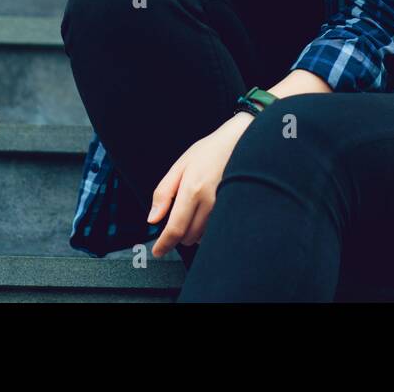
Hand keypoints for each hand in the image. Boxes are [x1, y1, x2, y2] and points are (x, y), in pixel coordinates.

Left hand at [148, 113, 252, 257]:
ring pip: (203, 236)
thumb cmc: (210, 151)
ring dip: (194, 231)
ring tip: (195, 209)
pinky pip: (216, 229)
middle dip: (178, 234)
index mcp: (193, 189)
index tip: (158, 251)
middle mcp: (211, 202)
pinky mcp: (235, 209)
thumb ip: (163, 193)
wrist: (241, 141)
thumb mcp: (180, 166)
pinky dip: (207, 227)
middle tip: (178, 217)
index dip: (165, 244)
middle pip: (189, 237)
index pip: (176, 228)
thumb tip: (152, 218)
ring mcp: (225, 207)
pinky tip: (207, 211)